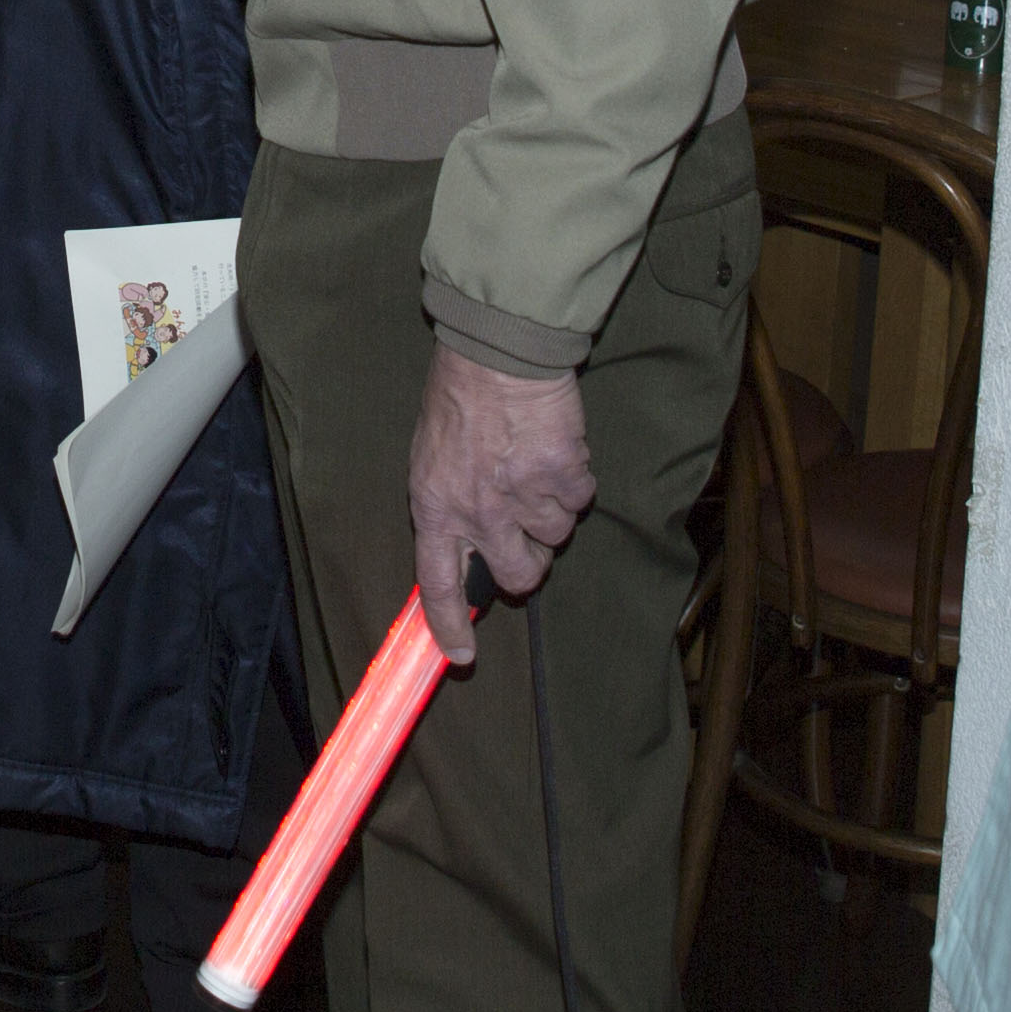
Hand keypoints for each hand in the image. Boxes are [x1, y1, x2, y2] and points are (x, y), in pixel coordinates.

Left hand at [408, 343, 593, 661]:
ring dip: (551, 510)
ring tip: (532, 466)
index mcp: (435, 508)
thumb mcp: (430, 459)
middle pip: (520, 577)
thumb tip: (467, 549)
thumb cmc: (458, 401)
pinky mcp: (565, 479)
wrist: (496, 355)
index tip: (461, 656)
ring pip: (556, 538)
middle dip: (530, 561)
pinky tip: (553, 449)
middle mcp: (479, 512)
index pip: (438, 583)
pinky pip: (581, 499)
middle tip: (526, 527)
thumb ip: (450, 507)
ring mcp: (524, 498)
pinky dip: (573, 481)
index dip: (450, 624)